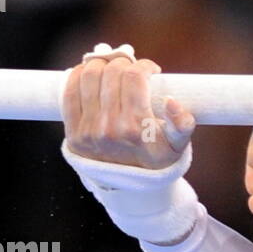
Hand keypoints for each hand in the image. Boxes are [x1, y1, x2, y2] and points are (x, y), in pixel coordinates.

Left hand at [61, 52, 194, 169]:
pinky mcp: (73, 133)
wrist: (131, 189)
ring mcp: (88, 130)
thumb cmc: (157, 161)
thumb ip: (183, 125)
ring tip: (111, 68)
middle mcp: (109, 128)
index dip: (143, 66)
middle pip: (111, 73)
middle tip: (130, 68)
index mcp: (135, 127)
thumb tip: (172, 102)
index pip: (134, 77)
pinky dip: (77, 76)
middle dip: (123, 63)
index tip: (150, 69)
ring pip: (88, 77)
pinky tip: (89, 73)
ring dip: (100, 65)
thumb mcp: (178, 147)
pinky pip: (69, 93)